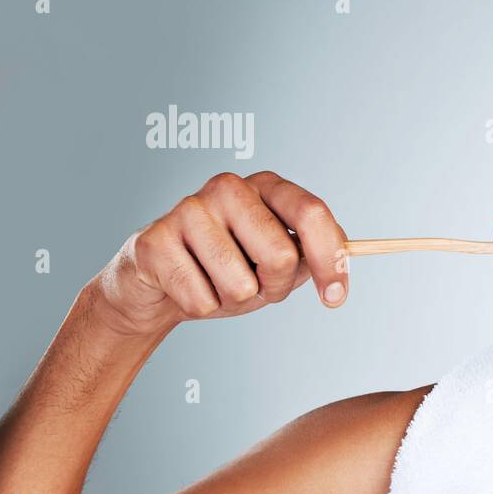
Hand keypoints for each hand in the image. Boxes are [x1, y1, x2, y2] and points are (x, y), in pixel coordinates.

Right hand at [92, 171, 349, 337]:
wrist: (160, 284)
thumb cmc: (229, 269)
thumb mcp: (279, 262)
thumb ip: (312, 258)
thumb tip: (338, 271)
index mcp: (266, 186)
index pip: (311, 213)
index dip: (330, 259)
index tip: (335, 297)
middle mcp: (228, 187)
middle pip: (281, 255)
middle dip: (274, 287)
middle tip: (255, 285)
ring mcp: (188, 208)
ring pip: (241, 284)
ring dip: (235, 300)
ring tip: (216, 282)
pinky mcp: (154, 240)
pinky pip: (202, 300)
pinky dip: (203, 307)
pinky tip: (188, 286)